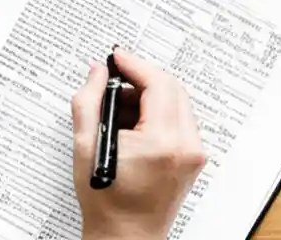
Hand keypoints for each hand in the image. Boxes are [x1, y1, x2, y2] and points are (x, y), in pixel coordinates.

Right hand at [71, 50, 206, 239]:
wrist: (125, 236)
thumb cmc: (107, 202)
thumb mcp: (86, 147)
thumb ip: (89, 101)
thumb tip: (97, 73)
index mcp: (162, 141)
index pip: (157, 83)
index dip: (134, 64)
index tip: (116, 58)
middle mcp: (186, 145)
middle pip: (172, 88)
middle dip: (142, 78)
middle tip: (115, 80)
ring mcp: (194, 152)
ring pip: (177, 101)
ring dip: (150, 95)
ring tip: (120, 107)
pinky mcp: (194, 157)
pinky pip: (180, 119)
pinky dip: (158, 112)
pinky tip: (134, 124)